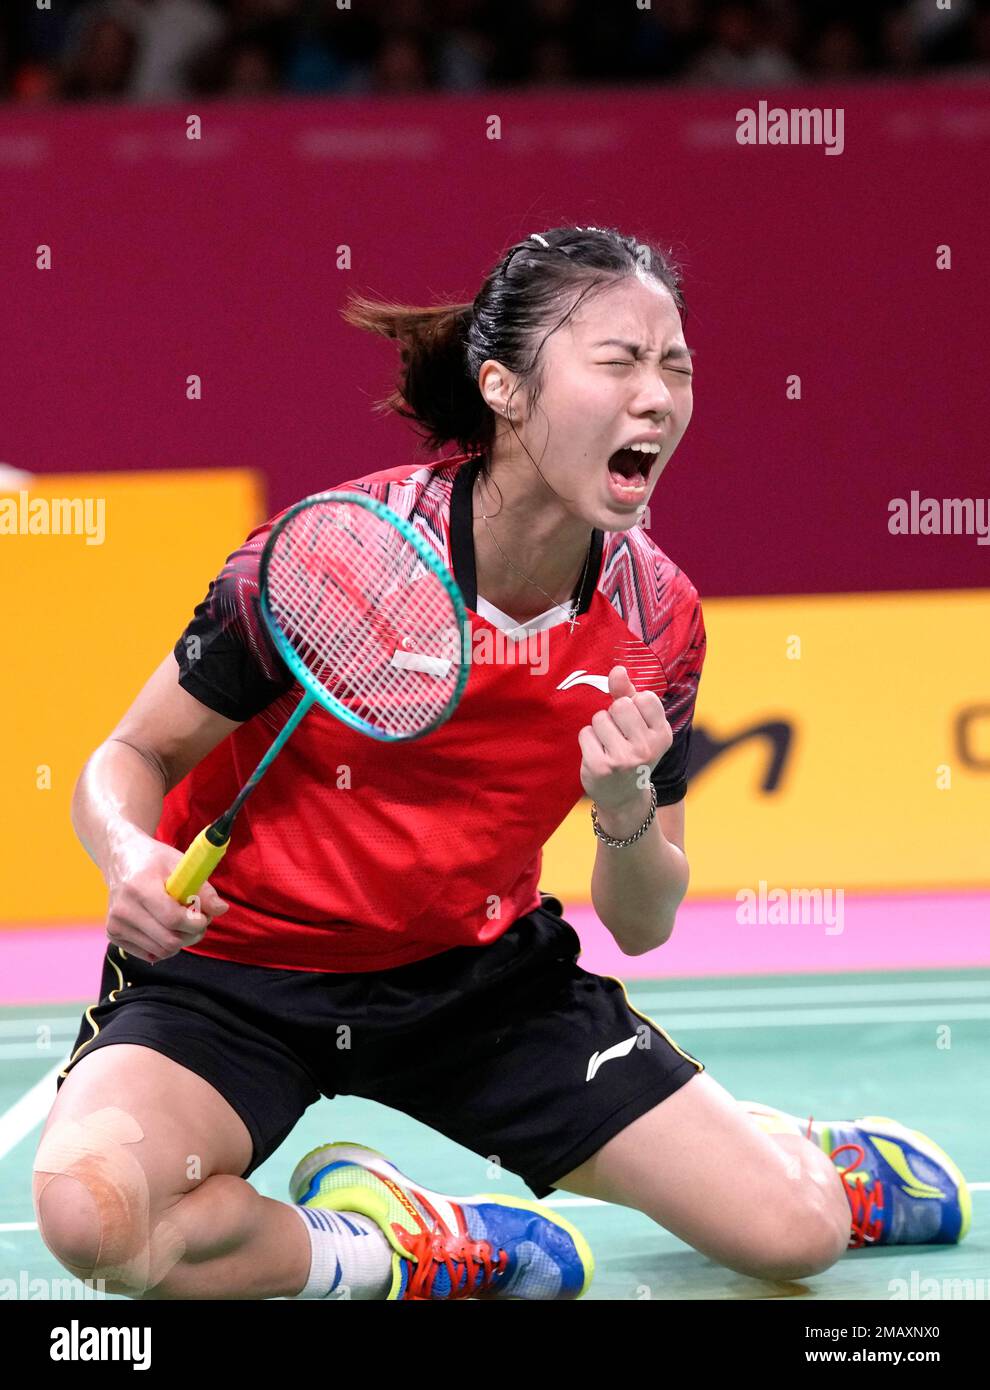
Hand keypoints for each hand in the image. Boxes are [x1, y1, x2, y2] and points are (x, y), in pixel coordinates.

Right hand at [105, 832, 229, 963]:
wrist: (121, 858)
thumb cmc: (154, 861)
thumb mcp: (181, 865)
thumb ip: (203, 889)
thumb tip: (221, 909)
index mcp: (138, 887)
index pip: (172, 919)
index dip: (195, 922)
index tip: (204, 916)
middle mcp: (123, 909)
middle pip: (168, 940)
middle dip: (191, 934)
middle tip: (198, 921)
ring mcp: (115, 925)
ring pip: (161, 951)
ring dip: (180, 941)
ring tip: (183, 923)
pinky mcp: (114, 936)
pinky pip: (150, 954)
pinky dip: (165, 946)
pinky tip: (166, 928)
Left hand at [578, 666, 671, 812]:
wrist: (624, 797)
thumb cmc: (632, 751)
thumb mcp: (639, 724)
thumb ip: (628, 693)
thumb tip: (617, 670)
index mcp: (663, 735)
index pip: (643, 697)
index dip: (634, 706)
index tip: (636, 725)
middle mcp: (647, 748)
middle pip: (620, 705)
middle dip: (614, 716)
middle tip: (620, 737)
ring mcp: (623, 760)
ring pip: (600, 718)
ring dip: (599, 728)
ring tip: (609, 746)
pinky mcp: (600, 767)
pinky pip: (585, 733)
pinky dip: (588, 741)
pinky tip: (598, 755)